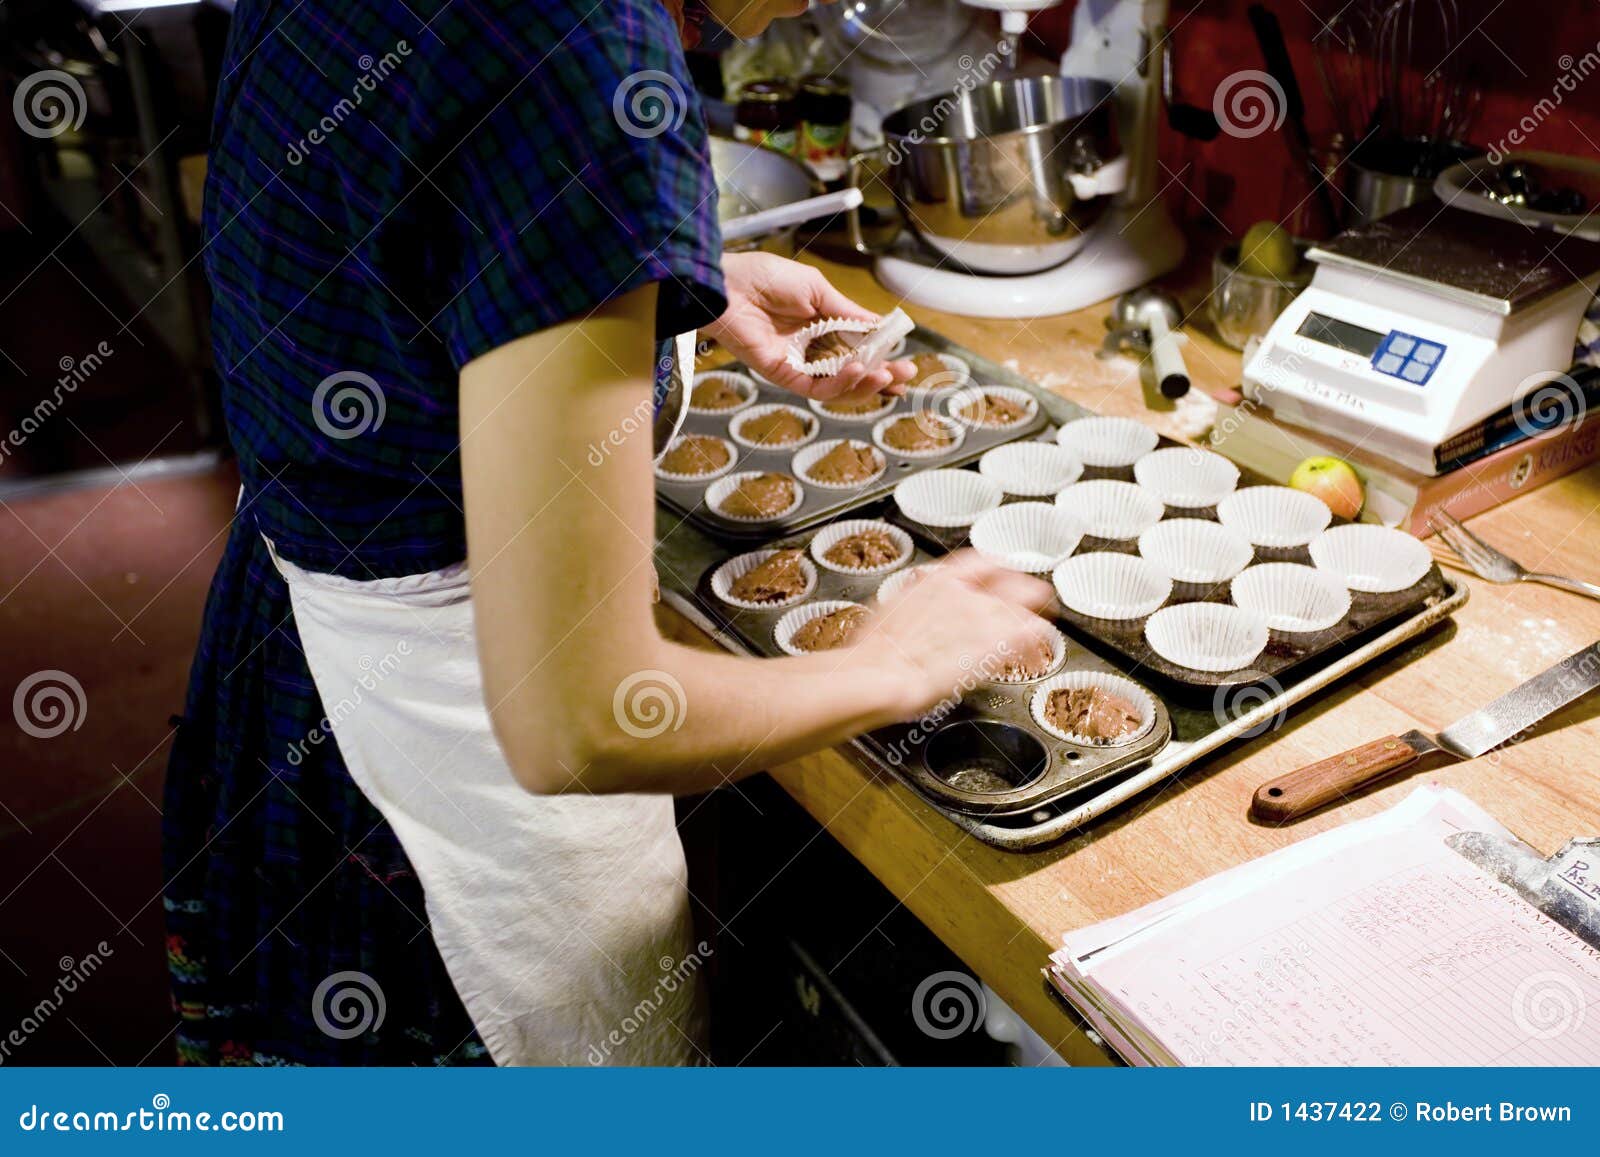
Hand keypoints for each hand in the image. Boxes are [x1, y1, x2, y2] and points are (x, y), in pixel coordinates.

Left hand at [704, 252, 914, 400]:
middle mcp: (811, 349)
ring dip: (865, 383)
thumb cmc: (765, 278)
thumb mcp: (817, 289)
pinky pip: (816, 388)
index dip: (882, 358)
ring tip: (885, 375)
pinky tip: (858, 370)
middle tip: (905, 376)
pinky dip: (840, 382)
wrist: (729, 284)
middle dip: (881, 377)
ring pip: (838, 387)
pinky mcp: (783, 375)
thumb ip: (848, 312)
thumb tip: (879, 326)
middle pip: (852, 373)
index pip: (859, 350)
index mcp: (822, 326)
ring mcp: (798, 364)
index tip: (905, 360)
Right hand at [863, 552, 1055, 718]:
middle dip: (1025, 593)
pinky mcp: (1000, 640)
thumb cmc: (875, 653)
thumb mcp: (890, 612)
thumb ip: (915, 606)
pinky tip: (1034, 658)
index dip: (998, 571)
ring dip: (1035, 619)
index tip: (1003, 579)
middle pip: (1015, 579)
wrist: (882, 673)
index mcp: (938, 580)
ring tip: (1036, 638)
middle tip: (1028, 608)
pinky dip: (1038, 644)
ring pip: (1032, 604)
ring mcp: (986, 613)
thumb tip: (914, 613)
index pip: (982, 561)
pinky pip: (1037, 633)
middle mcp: (968, 591)